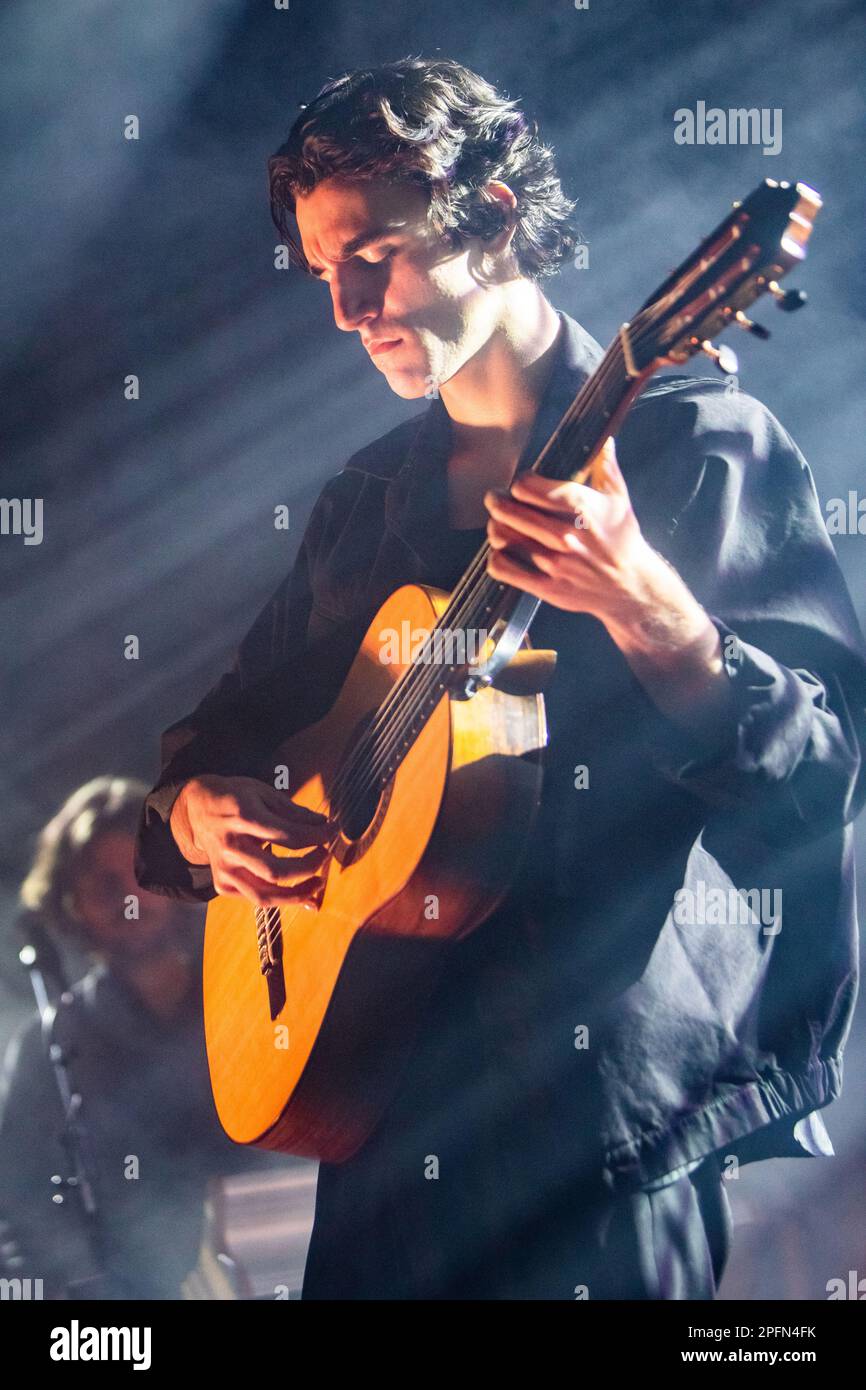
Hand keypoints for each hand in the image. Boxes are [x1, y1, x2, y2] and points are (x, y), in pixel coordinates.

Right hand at [170, 775, 331, 908]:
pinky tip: (296, 891)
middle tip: (324, 856)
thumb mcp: (263, 793)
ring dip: (297, 894)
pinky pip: (255, 898)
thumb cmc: (234, 798)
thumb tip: (323, 824)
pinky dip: (278, 899)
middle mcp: (230, 847)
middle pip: (276, 871)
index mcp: (242, 817)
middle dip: (309, 867)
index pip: (288, 836)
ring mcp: (223, 869)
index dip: (317, 837)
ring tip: (317, 884)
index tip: (332, 832)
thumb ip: (294, 812)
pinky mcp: (222, 883)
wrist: (196, 809)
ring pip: (264, 895)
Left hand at [483, 439, 650, 626]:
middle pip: (507, 510)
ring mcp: (554, 562)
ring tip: (500, 524)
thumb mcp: (619, 500)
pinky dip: (496, 559)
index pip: (527, 486)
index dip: (520, 483)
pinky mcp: (547, 586)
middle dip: (496, 501)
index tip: (522, 485)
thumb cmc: (623, 539)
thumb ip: (606, 467)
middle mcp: (565, 533)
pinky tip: (503, 553)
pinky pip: (504, 569)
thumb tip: (605, 439)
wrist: (632, 586)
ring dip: (495, 528)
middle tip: (496, 500)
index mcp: (580, 506)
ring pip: (502, 537)